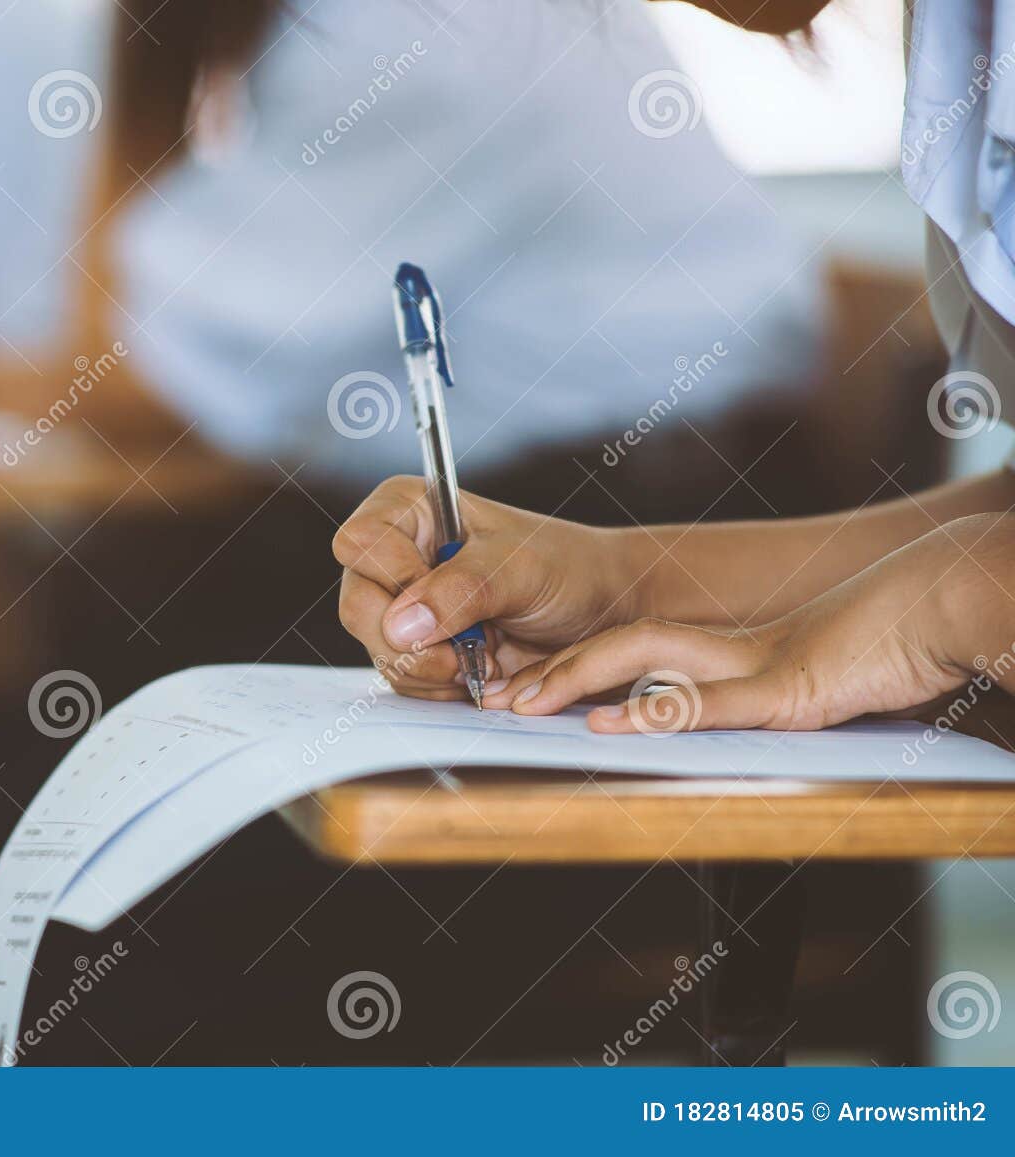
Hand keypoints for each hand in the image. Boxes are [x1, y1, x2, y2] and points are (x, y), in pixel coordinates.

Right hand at [333, 476, 643, 699]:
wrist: (601, 613)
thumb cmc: (568, 569)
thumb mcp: (521, 568)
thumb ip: (462, 589)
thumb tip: (401, 625)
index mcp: (410, 511)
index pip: (360, 544)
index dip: (394, 578)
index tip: (445, 601)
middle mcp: (395, 556)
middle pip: (358, 605)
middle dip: (412, 640)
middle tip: (466, 649)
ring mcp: (402, 608)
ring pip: (378, 651)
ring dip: (433, 668)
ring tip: (486, 656)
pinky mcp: (415, 650)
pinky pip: (402, 680)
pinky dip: (440, 687)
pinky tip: (478, 673)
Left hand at [483, 516, 1011, 730]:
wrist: (957, 602)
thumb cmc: (908, 638)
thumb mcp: (833, 677)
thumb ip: (788, 697)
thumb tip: (743, 717)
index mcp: (741, 648)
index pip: (639, 649)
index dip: (580, 666)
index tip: (529, 686)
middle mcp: (735, 646)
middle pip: (621, 643)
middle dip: (555, 669)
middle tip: (500, 693)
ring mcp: (757, 660)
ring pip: (641, 657)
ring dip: (575, 678)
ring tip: (523, 702)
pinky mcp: (791, 685)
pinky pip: (709, 700)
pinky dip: (657, 712)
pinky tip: (613, 722)